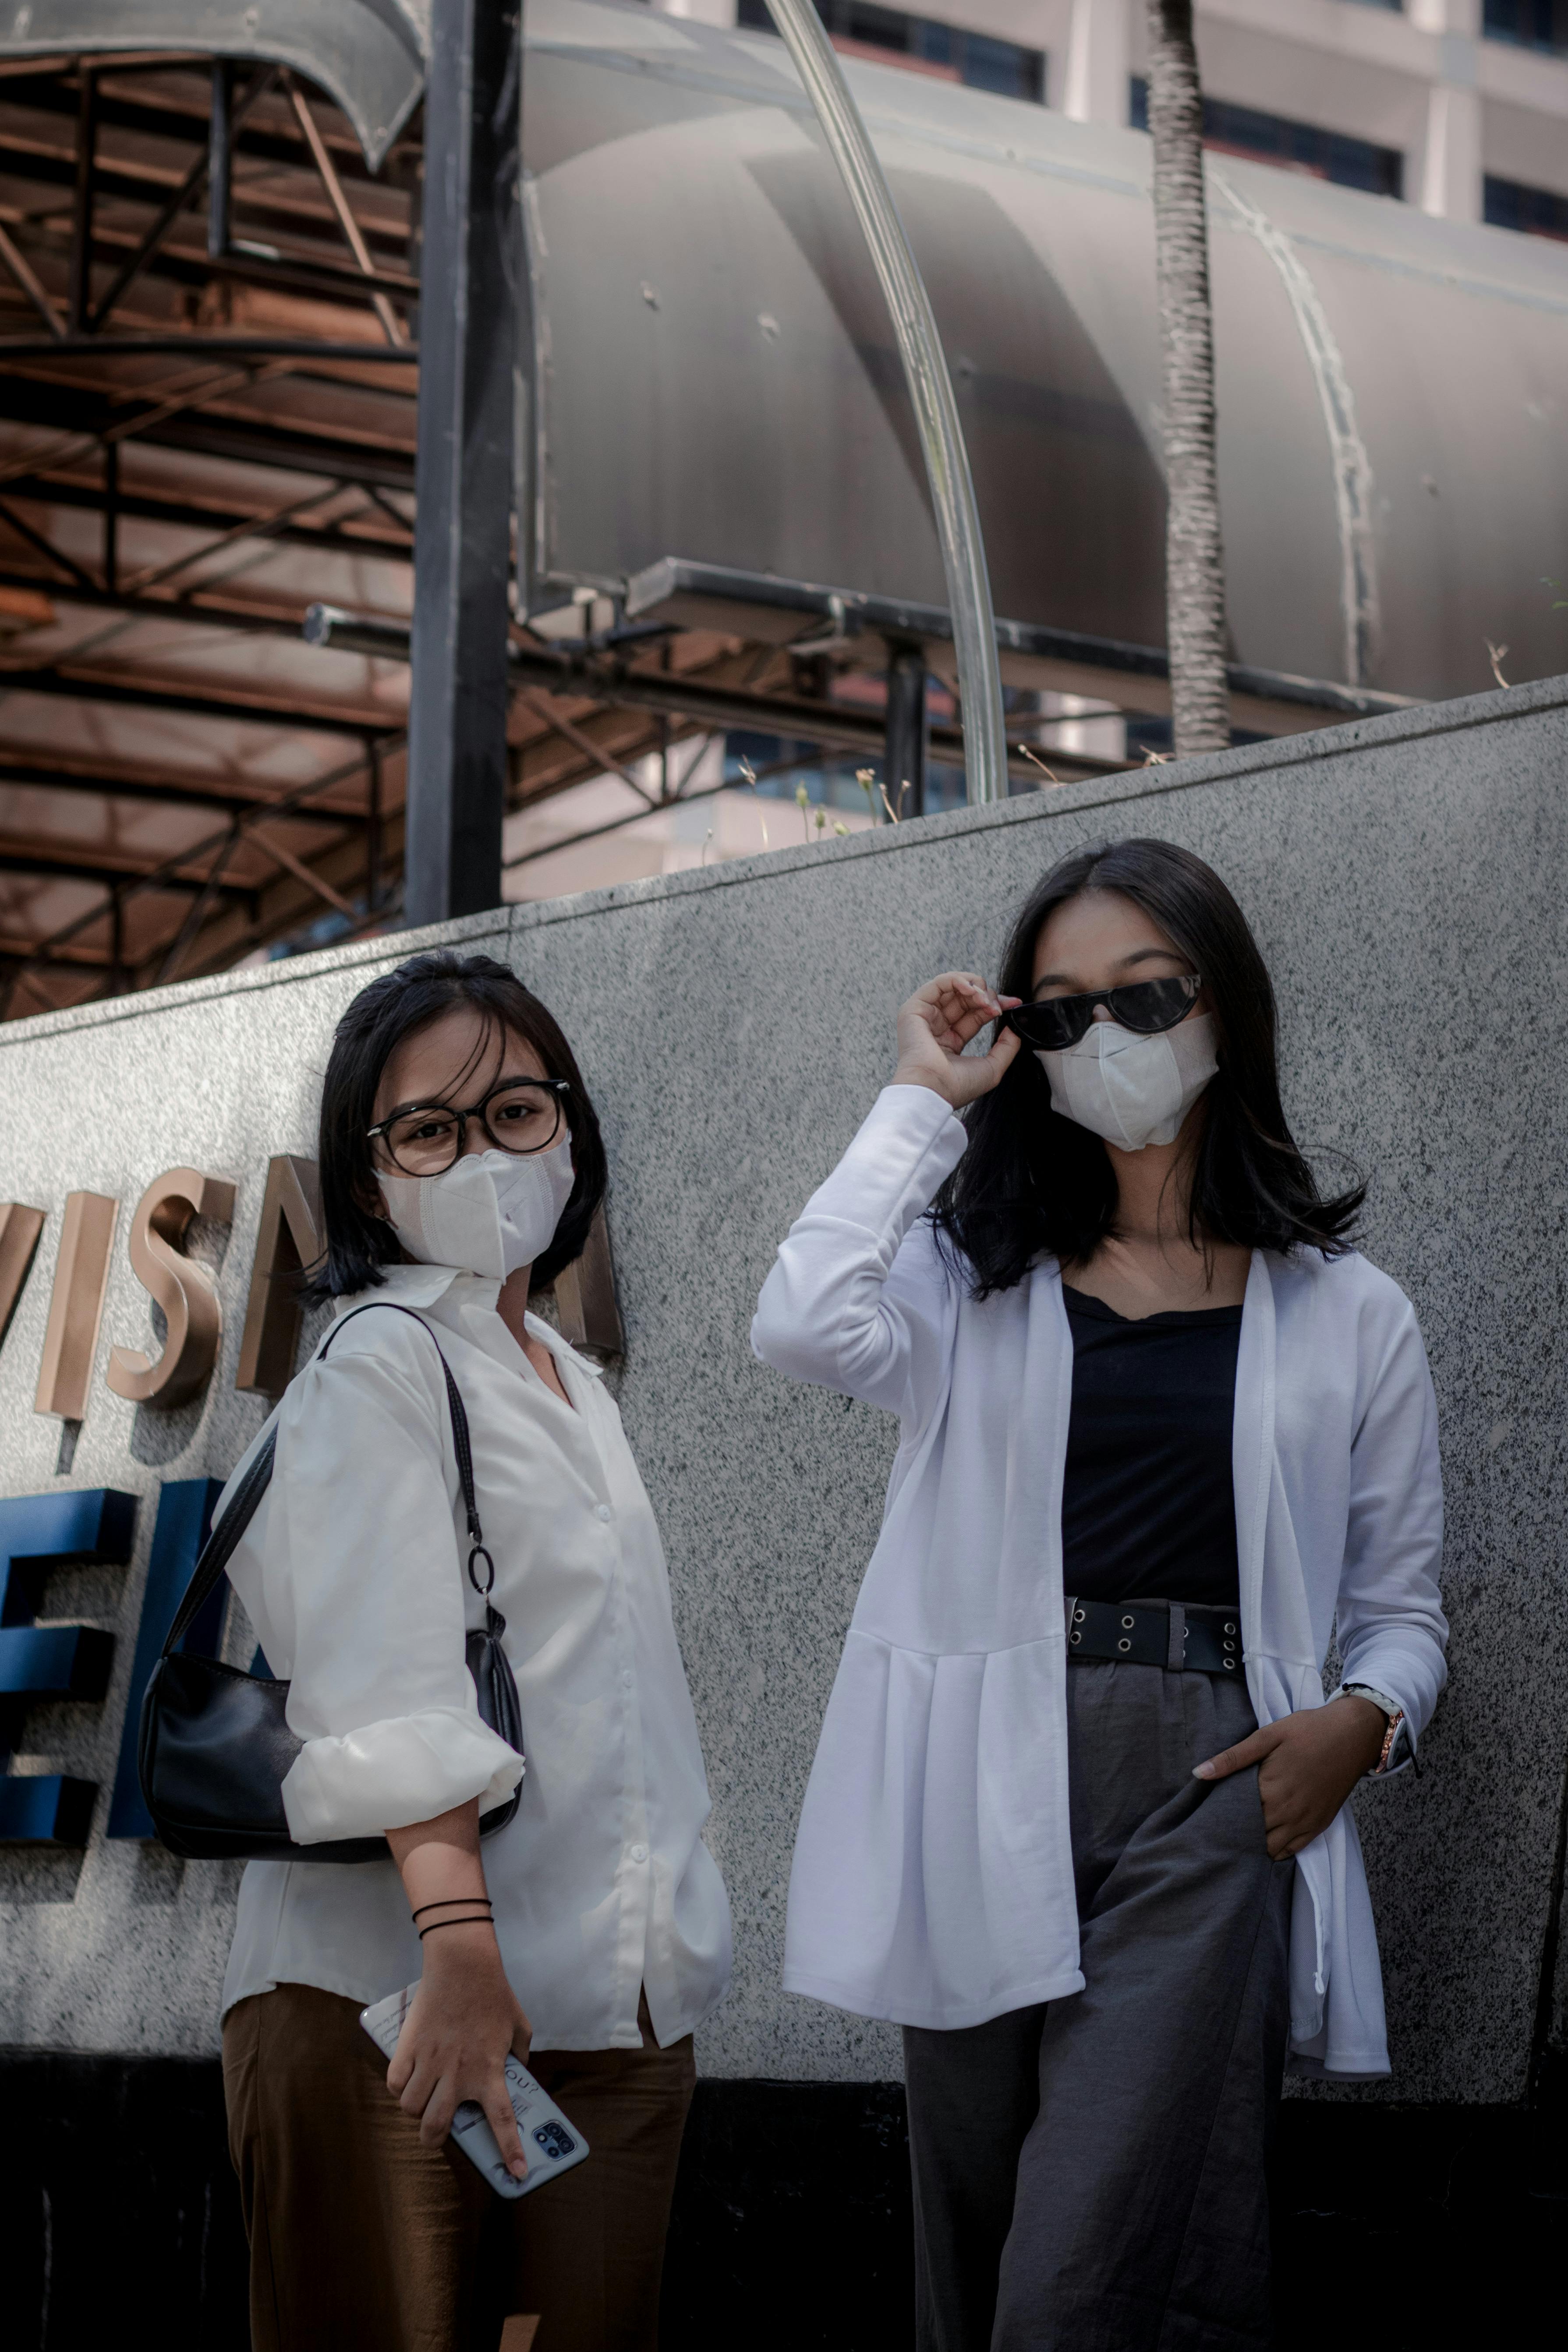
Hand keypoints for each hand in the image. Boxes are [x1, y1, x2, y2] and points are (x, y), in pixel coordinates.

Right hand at [387, 1924, 534, 2176]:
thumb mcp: (519, 2025)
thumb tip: (517, 2070)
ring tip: (422, 2100)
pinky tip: (407, 2080)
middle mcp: (458, 2073)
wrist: (463, 1964)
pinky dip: (399, 2088)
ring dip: (415, 2112)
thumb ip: (520, 2054)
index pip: (502, 2120)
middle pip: (436, 2127)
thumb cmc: (494, 1993)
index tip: (517, 2176)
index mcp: (489, 2070)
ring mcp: (430, 2062)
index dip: (509, 2151)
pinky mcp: (408, 2048)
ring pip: (411, 2109)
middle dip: (433, 2140)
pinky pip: (395, 2083)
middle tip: (437, 2135)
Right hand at [893, 972, 1021, 1108]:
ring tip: (984, 1000)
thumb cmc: (956, 1086)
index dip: (994, 1004)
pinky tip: (971, 990)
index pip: (975, 1013)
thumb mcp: (992, 1067)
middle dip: (987, 996)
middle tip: (998, 1007)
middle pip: (966, 998)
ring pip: (953, 987)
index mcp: (950, 1041)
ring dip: (975, 988)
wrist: (932, 1091)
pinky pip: (939, 983)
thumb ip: (1007, 1047)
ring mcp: (925, 1016)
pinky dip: (958, 980)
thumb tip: (1014, 1027)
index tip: (1014, 1003)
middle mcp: (937, 1027)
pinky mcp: (914, 1009)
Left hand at [1192, 1697, 1386, 1858]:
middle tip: (1218, 1824)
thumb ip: (1233, 1758)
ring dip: (1253, 1844)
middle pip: (1250, 1834)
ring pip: (1270, 1848)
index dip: (1218, 1815)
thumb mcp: (1267, 1735)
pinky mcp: (1319, 1826)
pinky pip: (1292, 1850)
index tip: (1206, 1813)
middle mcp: (1287, 1812)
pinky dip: (1276, 1850)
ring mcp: (1305, 1822)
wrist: (1354, 1735)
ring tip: (1239, 1833)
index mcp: (1270, 1788)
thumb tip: (1198, 1773)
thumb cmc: (1308, 1730)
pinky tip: (1264, 1841)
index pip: (1234, 1815)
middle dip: (1233, 1831)